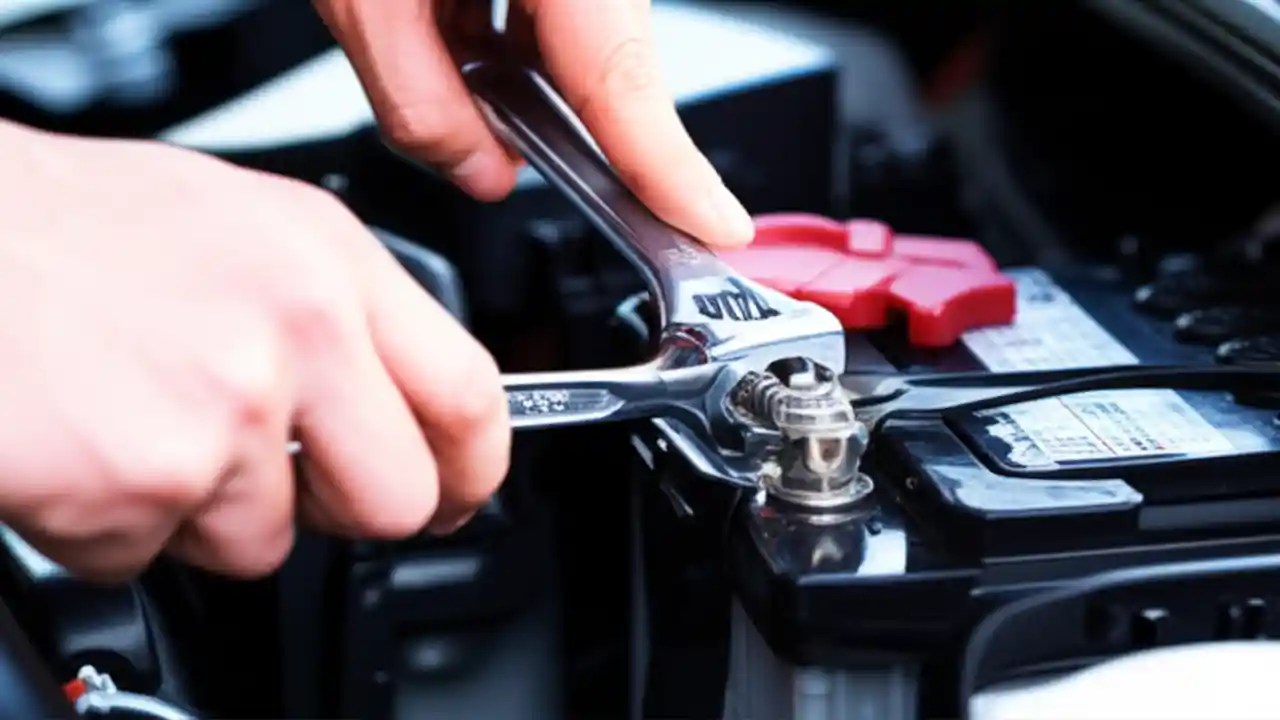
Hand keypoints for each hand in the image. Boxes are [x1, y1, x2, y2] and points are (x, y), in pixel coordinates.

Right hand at [0, 121, 509, 581]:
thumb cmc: (67, 229)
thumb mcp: (242, 228)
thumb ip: (334, 313)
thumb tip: (398, 395)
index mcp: (327, 263)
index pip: (468, 395)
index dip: (476, 465)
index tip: (461, 489)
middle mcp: (292, 334)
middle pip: (396, 500)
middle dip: (345, 513)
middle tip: (287, 483)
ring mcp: (221, 414)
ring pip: (270, 545)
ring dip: (208, 514)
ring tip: (142, 424)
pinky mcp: (143, 487)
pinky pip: (160, 558)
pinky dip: (121, 528)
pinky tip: (91, 446)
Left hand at [313, 0, 755, 246]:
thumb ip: (420, 102)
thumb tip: (480, 172)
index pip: (625, 81)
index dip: (672, 172)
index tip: (714, 227)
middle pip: (603, 60)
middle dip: (538, 112)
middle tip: (473, 129)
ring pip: (579, 29)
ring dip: (510, 57)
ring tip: (431, 17)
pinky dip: (505, 17)